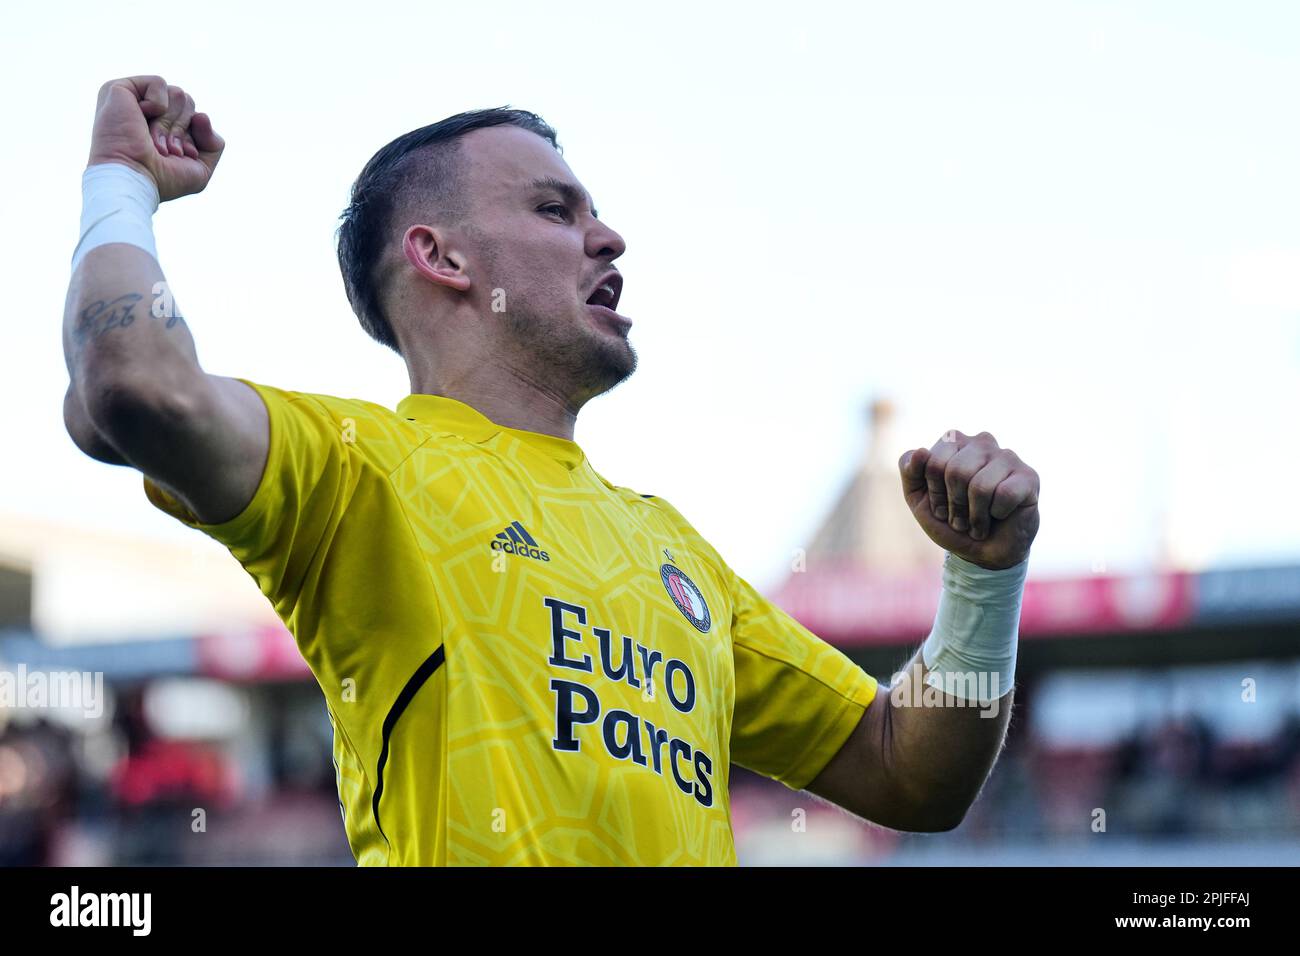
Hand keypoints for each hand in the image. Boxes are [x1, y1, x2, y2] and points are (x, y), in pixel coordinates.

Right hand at [86, 75, 224, 201]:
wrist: (134, 179)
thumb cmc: (163, 180)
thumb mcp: (200, 168)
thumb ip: (212, 143)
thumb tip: (201, 115)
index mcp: (161, 128)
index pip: (195, 117)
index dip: (193, 138)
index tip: (179, 156)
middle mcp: (145, 112)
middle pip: (188, 102)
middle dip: (182, 130)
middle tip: (164, 150)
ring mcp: (132, 100)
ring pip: (177, 93)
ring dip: (170, 123)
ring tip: (152, 141)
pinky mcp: (119, 89)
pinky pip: (159, 82)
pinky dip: (158, 103)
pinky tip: (140, 117)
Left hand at [898, 430, 1039, 569]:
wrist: (982, 552)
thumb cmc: (950, 520)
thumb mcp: (918, 499)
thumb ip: (910, 472)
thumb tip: (920, 451)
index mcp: (954, 441)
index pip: (933, 461)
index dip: (934, 492)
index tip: (941, 507)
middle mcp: (982, 442)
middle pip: (956, 471)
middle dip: (954, 505)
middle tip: (960, 518)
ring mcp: (1007, 457)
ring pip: (980, 486)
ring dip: (975, 515)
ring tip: (978, 522)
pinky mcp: (1029, 476)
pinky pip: (1004, 495)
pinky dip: (996, 515)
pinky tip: (1000, 516)